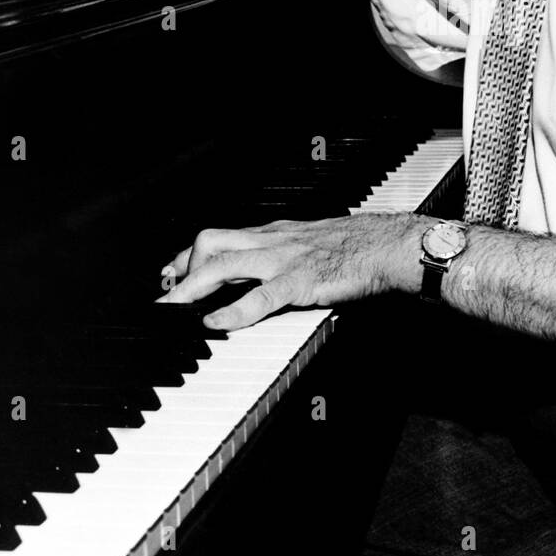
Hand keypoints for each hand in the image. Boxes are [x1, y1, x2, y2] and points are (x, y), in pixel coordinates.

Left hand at [157, 214, 422, 329]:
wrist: (389, 245)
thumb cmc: (358, 247)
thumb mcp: (312, 243)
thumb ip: (286, 254)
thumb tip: (266, 272)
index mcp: (275, 232)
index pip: (221, 236)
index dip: (190, 254)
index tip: (171, 272)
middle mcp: (272, 240)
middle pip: (211, 242)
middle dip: (181, 268)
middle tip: (166, 294)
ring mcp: (283, 259)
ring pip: (223, 264)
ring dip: (191, 287)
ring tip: (172, 309)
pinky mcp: (299, 281)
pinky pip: (258, 297)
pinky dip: (231, 311)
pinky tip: (214, 323)